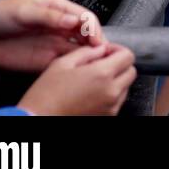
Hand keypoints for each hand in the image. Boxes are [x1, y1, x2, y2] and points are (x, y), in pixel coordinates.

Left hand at [0, 0, 102, 71]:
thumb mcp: (25, 11)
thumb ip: (50, 16)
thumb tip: (73, 20)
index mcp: (58, 9)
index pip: (84, 18)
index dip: (93, 28)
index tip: (96, 39)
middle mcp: (59, 27)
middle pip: (85, 34)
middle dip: (96, 42)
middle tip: (101, 53)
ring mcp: (52, 44)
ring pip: (78, 50)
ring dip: (88, 55)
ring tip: (92, 62)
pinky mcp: (44, 60)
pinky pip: (64, 64)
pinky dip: (74, 67)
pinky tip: (77, 70)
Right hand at [17, 43, 135, 115]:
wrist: (37, 119)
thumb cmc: (45, 95)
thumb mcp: (62, 63)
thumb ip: (87, 52)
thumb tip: (101, 49)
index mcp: (102, 74)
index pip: (128, 56)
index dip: (117, 50)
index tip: (107, 52)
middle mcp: (111, 92)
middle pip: (131, 71)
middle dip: (119, 65)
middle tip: (102, 64)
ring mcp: (110, 107)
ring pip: (125, 87)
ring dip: (116, 80)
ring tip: (94, 80)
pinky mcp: (106, 117)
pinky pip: (116, 101)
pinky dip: (110, 94)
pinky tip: (92, 93)